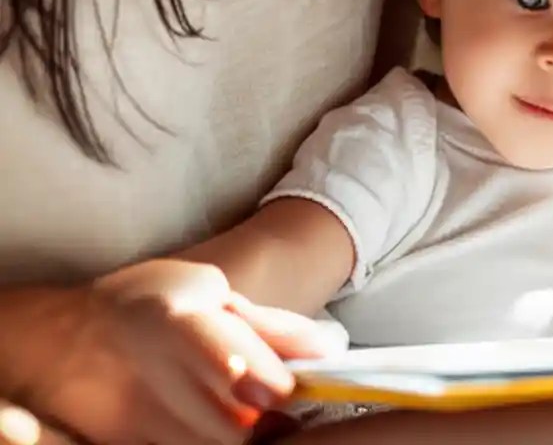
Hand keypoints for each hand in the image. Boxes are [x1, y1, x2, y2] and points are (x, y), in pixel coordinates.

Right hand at [6, 259, 345, 444]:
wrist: (55, 339)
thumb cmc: (145, 303)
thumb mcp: (209, 291)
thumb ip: (269, 324)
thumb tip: (328, 348)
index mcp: (179, 323)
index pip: (240, 370)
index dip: (276, 387)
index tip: (292, 390)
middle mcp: (154, 374)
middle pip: (235, 426)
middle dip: (267, 421)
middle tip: (275, 405)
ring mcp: (134, 417)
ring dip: (238, 434)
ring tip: (240, 408)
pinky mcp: (124, 444)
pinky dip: (206, 440)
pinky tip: (207, 419)